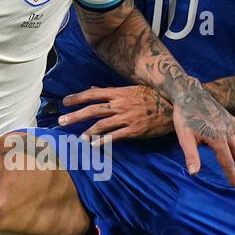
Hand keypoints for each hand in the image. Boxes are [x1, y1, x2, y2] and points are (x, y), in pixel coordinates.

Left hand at [58, 85, 173, 139]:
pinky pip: (115, 137)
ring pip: (101, 125)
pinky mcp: (133, 130)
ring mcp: (126, 118)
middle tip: (61, 121)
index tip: (65, 102)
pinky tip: (93, 146)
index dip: (78, 97)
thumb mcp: (131, 90)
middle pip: (93, 109)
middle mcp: (120, 104)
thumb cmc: (152, 97)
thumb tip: (92, 89)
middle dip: (75, 115)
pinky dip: (103, 141)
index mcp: (119, 93)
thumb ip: (111, 92)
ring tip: (78, 138)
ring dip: (87, 131)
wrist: (172, 107)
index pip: (93, 94)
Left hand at [171, 81, 234, 186]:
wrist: (189, 94)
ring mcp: (231, 125)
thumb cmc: (185, 116)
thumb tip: (193, 173)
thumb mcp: (184, 137)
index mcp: (218, 139)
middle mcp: (228, 132)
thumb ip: (191, 155)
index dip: (232, 174)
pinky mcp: (231, 119)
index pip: (227, 161)